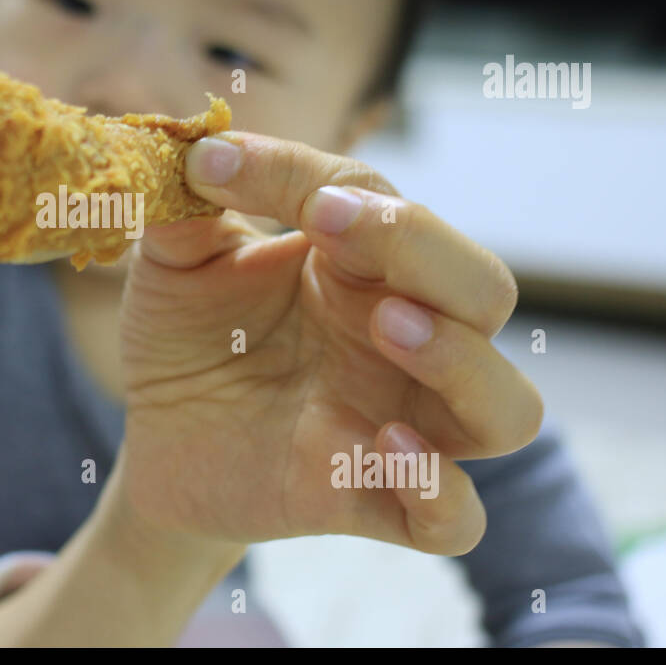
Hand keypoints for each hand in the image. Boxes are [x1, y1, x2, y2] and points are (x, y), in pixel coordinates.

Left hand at [119, 131, 543, 554]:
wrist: (159, 439)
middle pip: (484, 290)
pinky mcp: (372, 502)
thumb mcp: (175, 264)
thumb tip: (195, 146)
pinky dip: (440, 488)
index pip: (378, 202)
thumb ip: (188, 209)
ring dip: (462, 361)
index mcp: (362, 267)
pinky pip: (454, 518)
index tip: (222, 166)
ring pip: (506, 408)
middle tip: (334, 226)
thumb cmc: (188, 338)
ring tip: (387, 326)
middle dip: (425, 249)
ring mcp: (398, 423)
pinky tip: (384, 446)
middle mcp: (403, 341)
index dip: (312, 177)